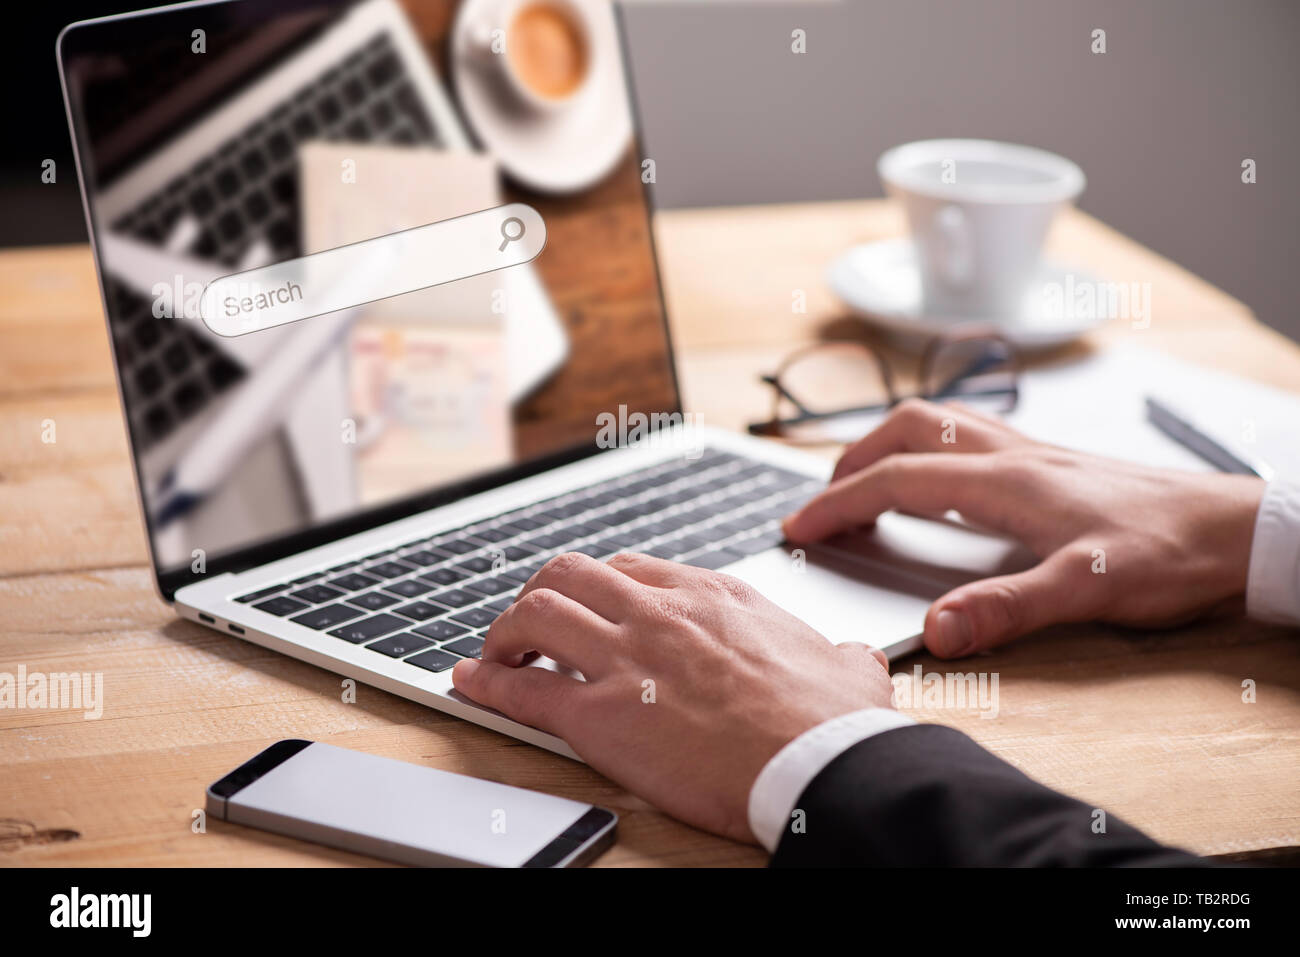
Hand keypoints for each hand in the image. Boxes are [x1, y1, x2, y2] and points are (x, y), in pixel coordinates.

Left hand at [451, 551, 894, 843]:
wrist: (821, 764)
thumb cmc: (832, 723)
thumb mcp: (846, 667)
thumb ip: (841, 655)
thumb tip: (856, 658)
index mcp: (714, 596)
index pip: (632, 567)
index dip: (598, 586)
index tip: (589, 605)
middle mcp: (661, 613)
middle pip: (572, 572)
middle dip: (541, 592)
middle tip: (534, 624)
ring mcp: (626, 659)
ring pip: (537, 611)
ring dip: (507, 630)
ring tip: (500, 652)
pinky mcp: (601, 715)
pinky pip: (522, 687)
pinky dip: (486, 683)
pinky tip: (471, 684)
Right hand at [783, 399, 1265, 657]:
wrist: (1236, 529)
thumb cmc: (1169, 552)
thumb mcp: (1086, 589)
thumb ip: (1005, 607)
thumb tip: (935, 629)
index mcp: (1006, 480)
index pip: (895, 478)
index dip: (836, 502)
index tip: (797, 526)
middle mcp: (1013, 455)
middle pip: (910, 429)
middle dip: (854, 459)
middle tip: (825, 501)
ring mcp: (1033, 454)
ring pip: (941, 425)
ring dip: (891, 446)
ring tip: (868, 484)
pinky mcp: (1052, 465)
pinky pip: (972, 440)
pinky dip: (933, 452)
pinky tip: (946, 489)